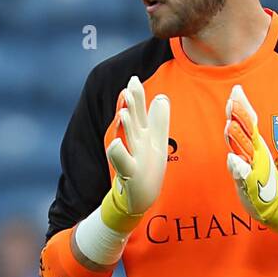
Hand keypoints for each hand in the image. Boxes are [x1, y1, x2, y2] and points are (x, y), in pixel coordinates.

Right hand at [101, 76, 169, 231]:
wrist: (140, 197)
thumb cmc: (146, 167)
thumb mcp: (155, 141)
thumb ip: (158, 119)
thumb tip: (162, 97)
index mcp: (141, 135)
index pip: (138, 112)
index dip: (137, 97)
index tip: (134, 79)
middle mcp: (133, 144)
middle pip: (131, 121)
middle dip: (130, 105)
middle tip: (129, 86)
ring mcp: (130, 158)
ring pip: (126, 139)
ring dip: (124, 125)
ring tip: (123, 112)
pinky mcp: (130, 174)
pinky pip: (123, 163)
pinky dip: (119, 154)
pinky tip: (115, 144)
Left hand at [224, 84, 277, 237]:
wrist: (274, 203)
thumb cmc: (259, 176)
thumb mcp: (251, 151)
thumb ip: (242, 132)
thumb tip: (234, 109)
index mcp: (255, 144)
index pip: (248, 121)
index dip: (242, 106)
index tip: (236, 91)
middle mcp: (256, 153)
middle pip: (248, 131)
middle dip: (240, 115)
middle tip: (232, 100)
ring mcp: (255, 167)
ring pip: (245, 150)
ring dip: (238, 138)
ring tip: (229, 126)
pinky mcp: (251, 184)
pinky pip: (244, 175)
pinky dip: (238, 167)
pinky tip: (232, 160)